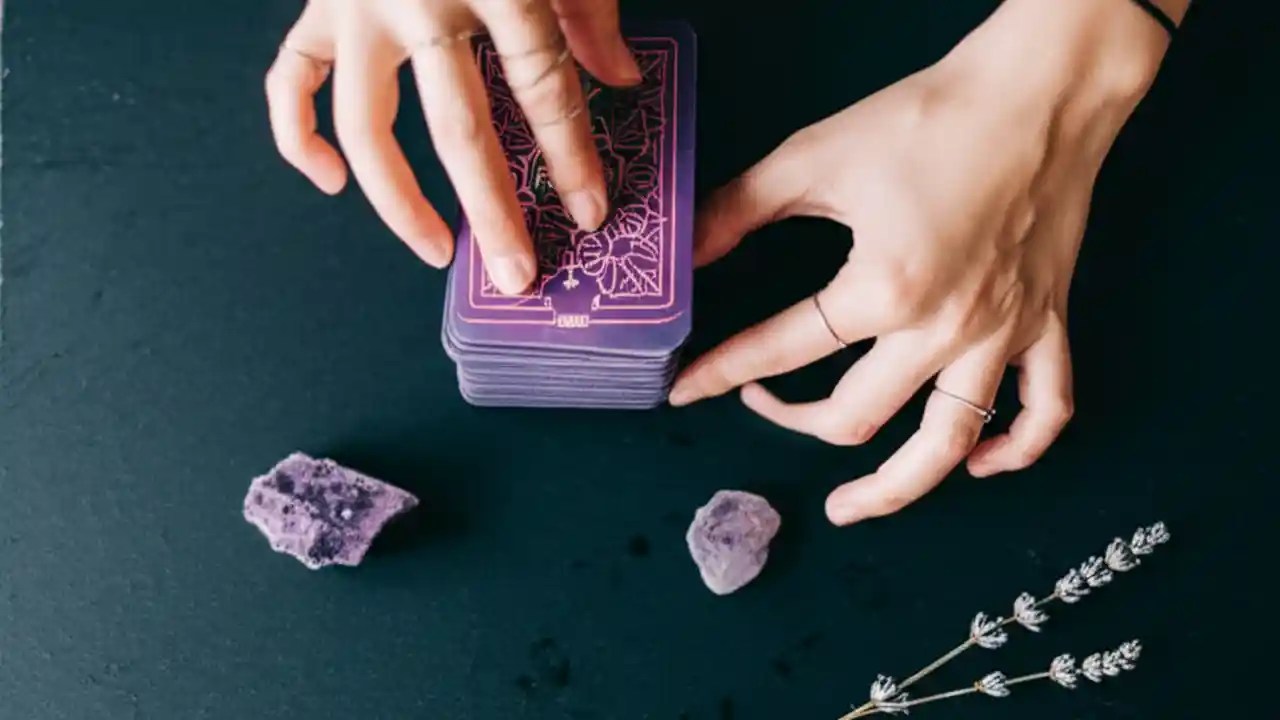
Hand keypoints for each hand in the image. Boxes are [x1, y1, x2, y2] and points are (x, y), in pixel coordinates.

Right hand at [265, 0, 638, 293]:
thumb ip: (590, 9)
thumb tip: (617, 81)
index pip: (542, 90)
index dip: (571, 158)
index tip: (591, 214)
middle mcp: (419, 0)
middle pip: (459, 129)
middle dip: (494, 211)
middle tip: (519, 275)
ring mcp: (359, 6)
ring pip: (365, 126)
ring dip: (398, 202)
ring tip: (436, 250)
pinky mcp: (319, 5)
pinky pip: (290, 82)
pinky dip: (297, 136)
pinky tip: (330, 181)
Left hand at [670, 0, 1172, 524]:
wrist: (1038, 89)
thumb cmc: (929, 116)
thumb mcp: (816, 157)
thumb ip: (739, 210)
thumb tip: (684, 251)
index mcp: (884, 290)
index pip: (782, 351)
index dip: (721, 372)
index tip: (685, 389)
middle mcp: (945, 328)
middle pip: (854, 417)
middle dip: (791, 422)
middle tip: (761, 409)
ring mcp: (1003, 334)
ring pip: (948, 443)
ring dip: (896, 488)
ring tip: (850, 506)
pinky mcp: (1048, 322)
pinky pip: (1047, 409)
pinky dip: (1016, 449)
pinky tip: (979, 464)